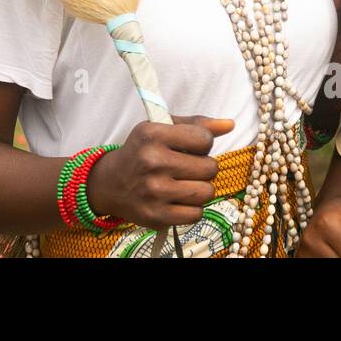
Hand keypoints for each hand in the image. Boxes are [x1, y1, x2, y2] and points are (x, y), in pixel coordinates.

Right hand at [86, 115, 233, 227]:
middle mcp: (153, 162)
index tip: (191, 148)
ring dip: (201, 189)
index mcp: (153, 134)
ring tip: (186, 184)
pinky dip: (192, 209)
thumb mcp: (162, 129)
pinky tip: (179, 200)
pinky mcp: (156, 216)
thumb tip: (230, 124)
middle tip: (188, 168)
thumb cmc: (143, 152)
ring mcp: (154, 191)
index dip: (203, 143)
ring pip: (207, 192)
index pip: (204, 139)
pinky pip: (196, 214)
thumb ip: (197, 124)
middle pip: (210, 167)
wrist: (110, 184)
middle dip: (204, 167)